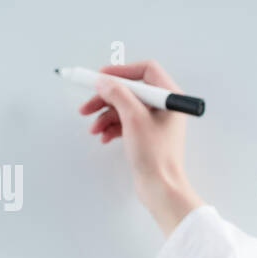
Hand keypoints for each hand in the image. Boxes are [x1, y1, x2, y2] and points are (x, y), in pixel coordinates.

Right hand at [79, 59, 204, 235]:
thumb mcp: (134, 118)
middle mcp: (164, 106)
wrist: (160, 187)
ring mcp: (154, 120)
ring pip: (123, 107)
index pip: (145, 70)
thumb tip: (104, 80)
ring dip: (105, 116)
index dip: (121, 71)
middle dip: (106, 98)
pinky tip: (103, 137)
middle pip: (129, 90)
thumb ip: (118, 94)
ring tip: (94, 128)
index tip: (100, 77)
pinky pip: (124, 122)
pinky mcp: (145, 134)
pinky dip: (111, 127)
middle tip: (87, 106)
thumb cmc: (156, 156)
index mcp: (169, 96)